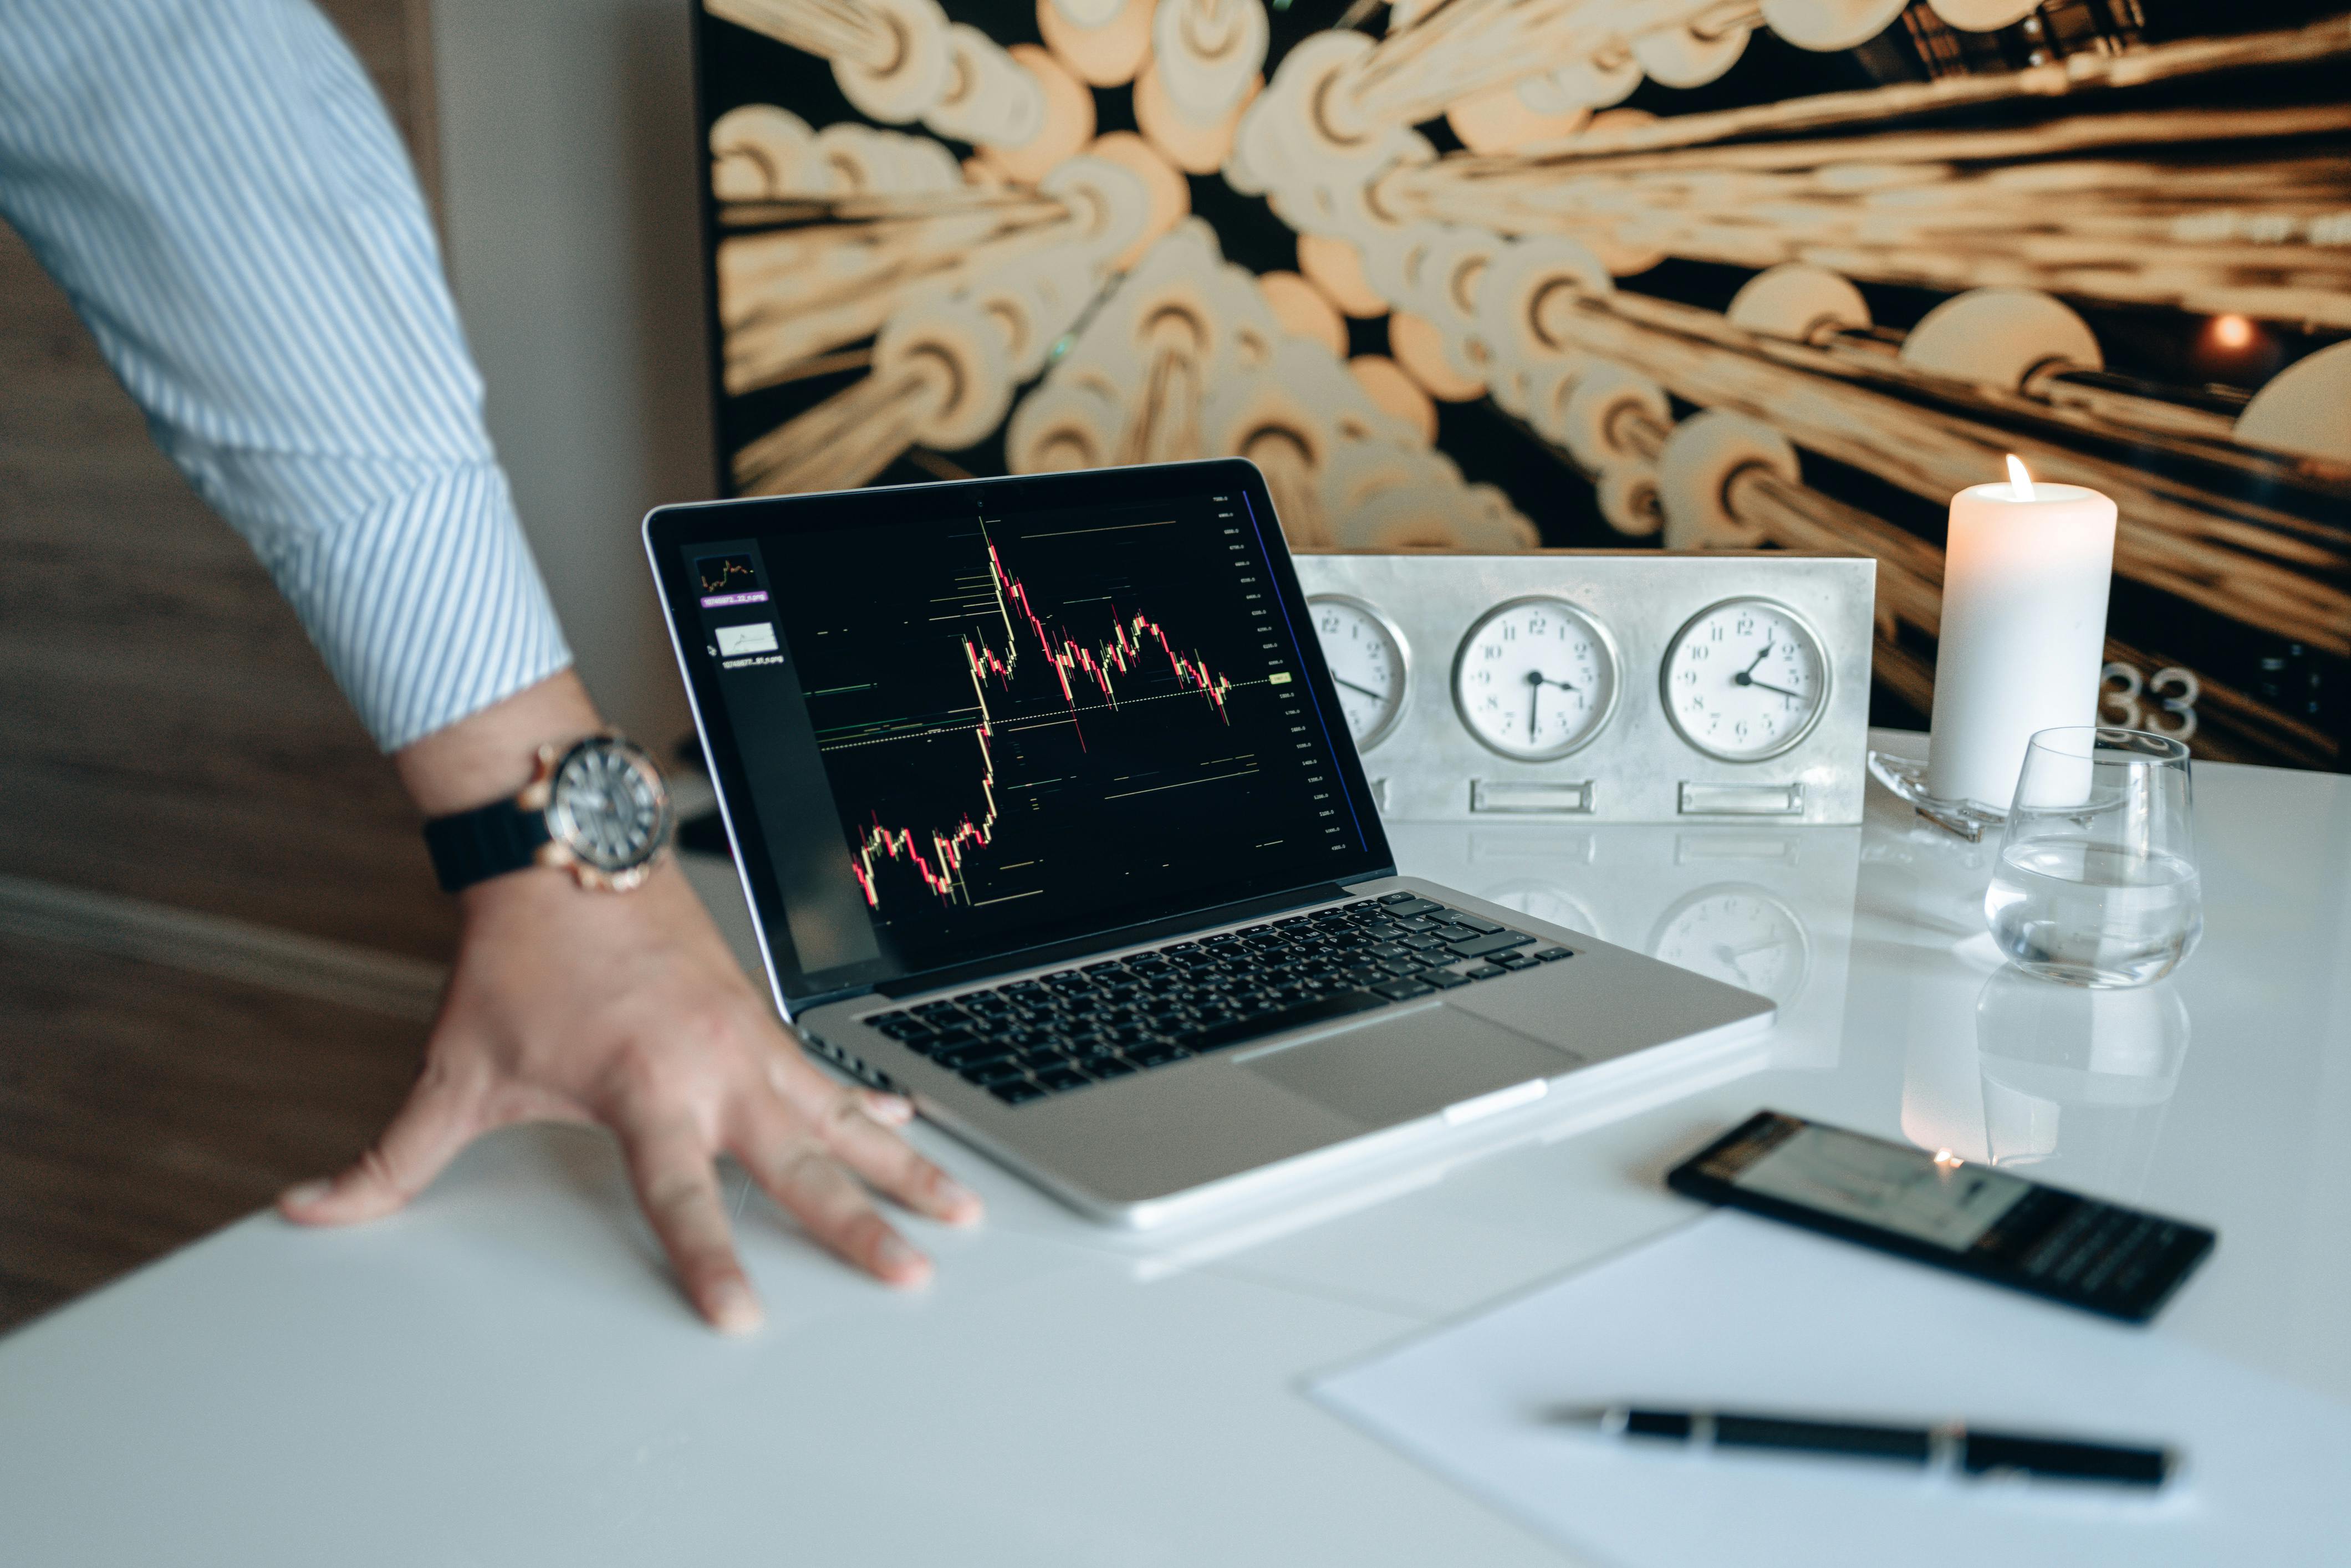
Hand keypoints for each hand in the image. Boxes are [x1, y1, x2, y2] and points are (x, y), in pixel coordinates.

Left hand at [277, 672, 980, 1331]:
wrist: (568, 852)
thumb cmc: (521, 958)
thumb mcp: (454, 1069)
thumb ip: (391, 1157)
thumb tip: (310, 1209)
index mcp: (646, 1090)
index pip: (683, 1198)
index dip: (710, 1264)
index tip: (743, 1318)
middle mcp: (715, 1068)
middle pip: (803, 1164)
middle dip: (861, 1227)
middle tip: (911, 1275)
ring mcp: (750, 1041)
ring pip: (845, 1117)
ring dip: (904, 1167)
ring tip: (958, 1212)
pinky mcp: (761, 1018)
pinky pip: (833, 1073)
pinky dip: (878, 1104)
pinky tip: (916, 1126)